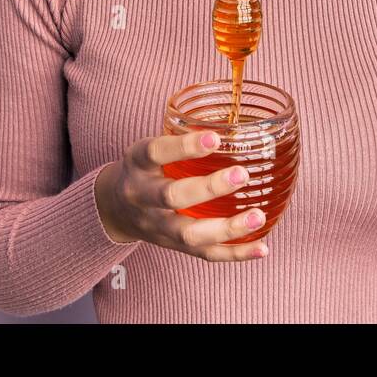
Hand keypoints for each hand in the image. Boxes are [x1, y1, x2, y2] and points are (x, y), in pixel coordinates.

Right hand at [93, 131, 269, 261]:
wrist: (115, 209)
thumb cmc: (146, 169)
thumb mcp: (151, 147)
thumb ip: (183, 138)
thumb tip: (236, 121)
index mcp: (137, 163)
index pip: (156, 152)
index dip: (184, 146)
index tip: (215, 138)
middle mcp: (142, 196)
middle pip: (172, 196)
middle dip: (209, 187)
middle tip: (242, 174)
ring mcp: (157, 226)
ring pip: (189, 234)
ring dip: (227, 227)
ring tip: (257, 216)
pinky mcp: (172, 246)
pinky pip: (204, 254)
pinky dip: (235, 254)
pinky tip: (261, 247)